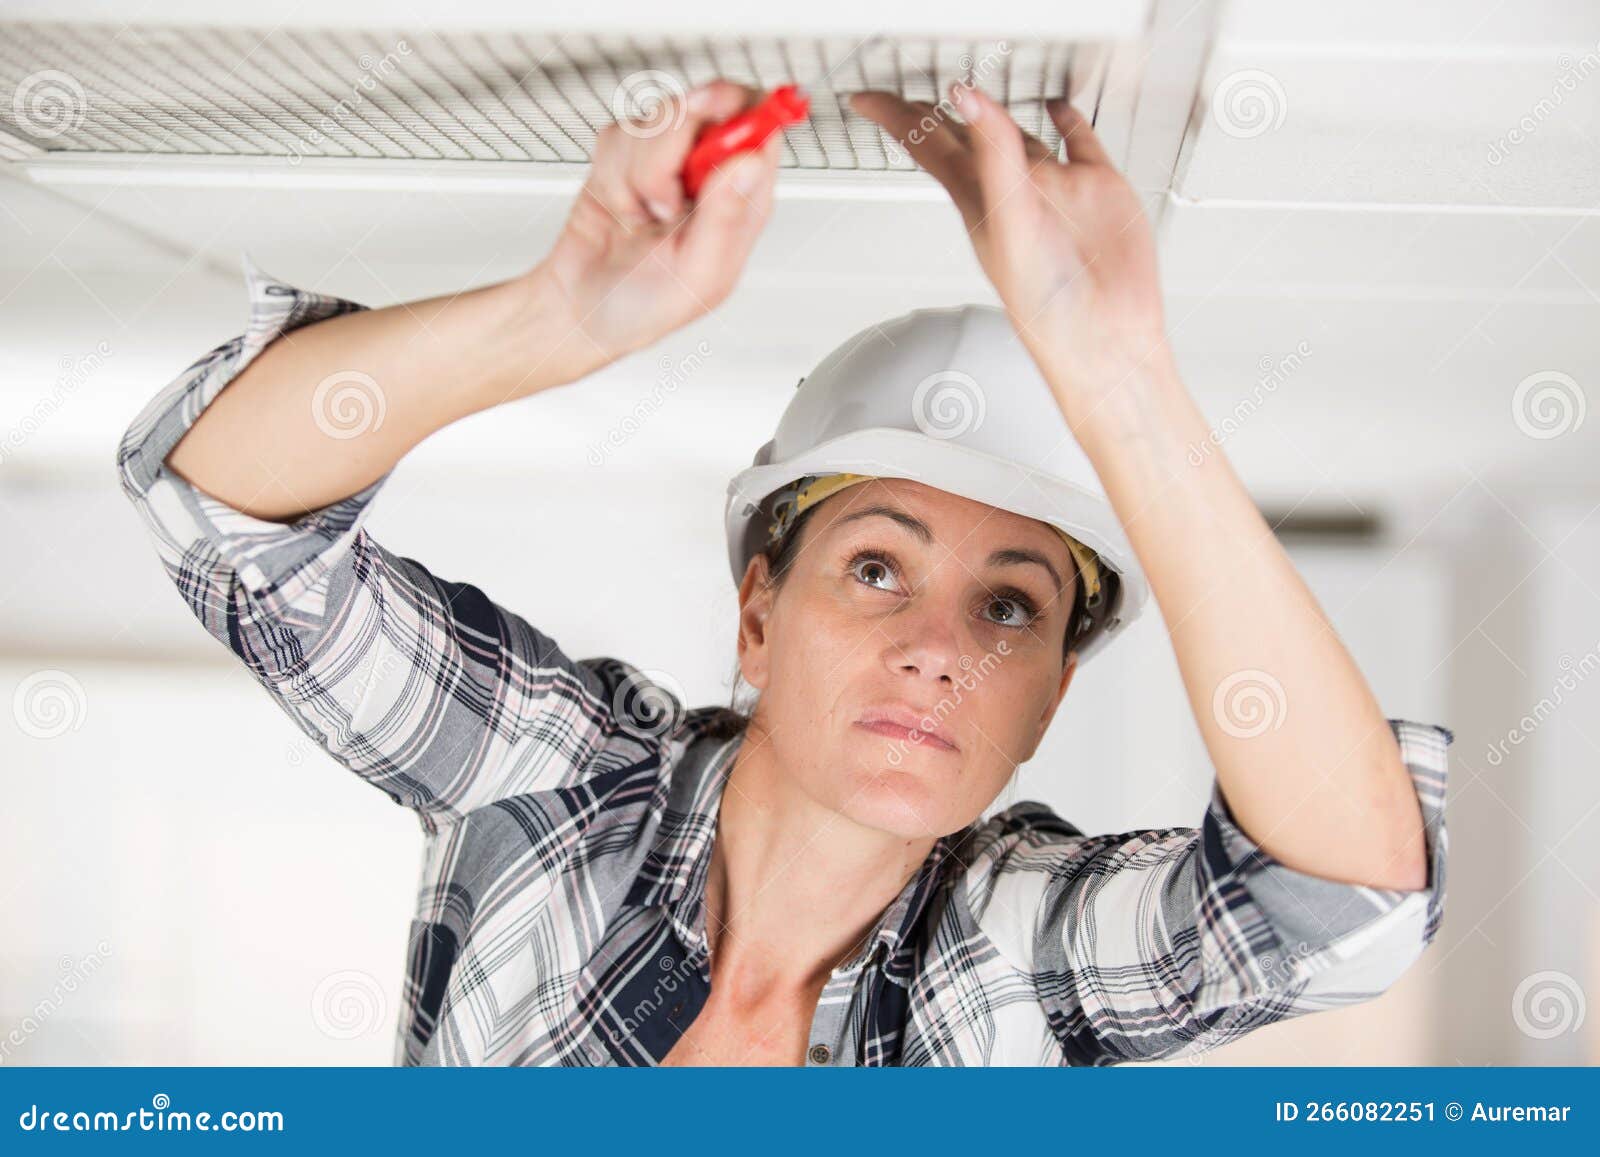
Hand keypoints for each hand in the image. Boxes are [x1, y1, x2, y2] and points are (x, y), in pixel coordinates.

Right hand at [537, 80, 780, 373]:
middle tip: (668, 194)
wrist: (580, 311)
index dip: (743, 112)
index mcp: (743, 199)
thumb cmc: (647, 308)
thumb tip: (750, 163)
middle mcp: (710, 174)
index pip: (763, 126)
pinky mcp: (625, 157)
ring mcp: (667, 161)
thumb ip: (726, 218)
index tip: (712, 125)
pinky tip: (624, 211)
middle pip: (709, 105)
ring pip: (658, 117)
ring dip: (640, 174)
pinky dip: (612, 177)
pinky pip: (617, 134)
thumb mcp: (697, 276)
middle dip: (675, 148)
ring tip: (644, 218)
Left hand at [849, 83, 1171, 418]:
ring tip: (978, 85)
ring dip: (999, 111)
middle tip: (909, 84)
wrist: (1106, 334)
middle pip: (966, 136)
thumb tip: (965, 98)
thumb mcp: (1009, 221)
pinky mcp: (1096, 187)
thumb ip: (991, 156)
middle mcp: (1012, 191)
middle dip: (936, 109)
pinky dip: (1067, 119)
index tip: (862, 99)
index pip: (925, 146)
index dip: (893, 117)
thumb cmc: (1048, 304)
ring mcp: (1053, 188)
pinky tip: (1056, 106)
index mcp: (978, 200)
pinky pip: (1078, 141)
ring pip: (1019, 136)